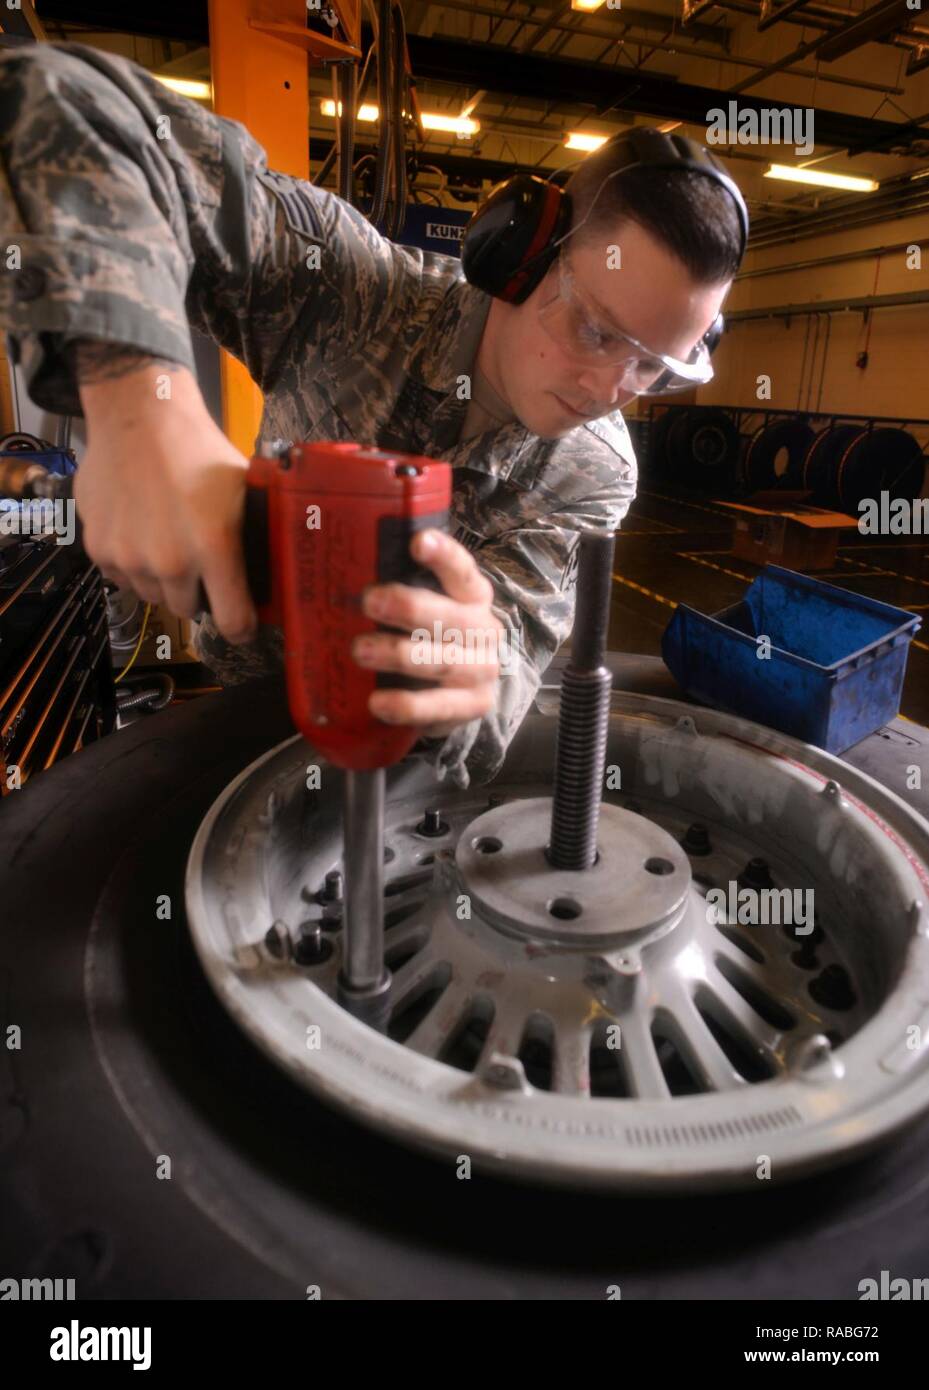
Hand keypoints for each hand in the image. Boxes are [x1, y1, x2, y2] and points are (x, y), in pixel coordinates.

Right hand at [73, 357, 256, 643]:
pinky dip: (132, 565)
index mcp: (214, 548)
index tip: (244, 623)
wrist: (138, 417)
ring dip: (163, 580)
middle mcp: (169, 562)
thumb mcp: (245, 489)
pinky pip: (121, 577)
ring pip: (153, 595)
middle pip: (189, 610)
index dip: (242, 628)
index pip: (233, 621)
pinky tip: (141, 532)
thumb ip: (256, 534)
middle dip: (199, 594)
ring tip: (169, 542)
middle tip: (201, 565)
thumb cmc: (199, 450)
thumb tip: (279, 569)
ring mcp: (130, 558)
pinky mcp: (99, 549)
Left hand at [352, 529, 504, 737]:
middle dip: (408, 607)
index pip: (461, 571)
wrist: (471, 688)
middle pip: (449, 617)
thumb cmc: (435, 638)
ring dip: (399, 654)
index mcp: (473, 596)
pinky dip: (407, 705)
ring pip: (442, 661)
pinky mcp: (474, 706)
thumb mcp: (429, 609)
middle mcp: (484, 630)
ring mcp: (482, 670)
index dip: (442, 555)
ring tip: (360, 650)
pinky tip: (377, 702)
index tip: (418, 541)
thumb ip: (402, 591)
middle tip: (369, 600)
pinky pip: (439, 706)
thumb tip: (341, 573)